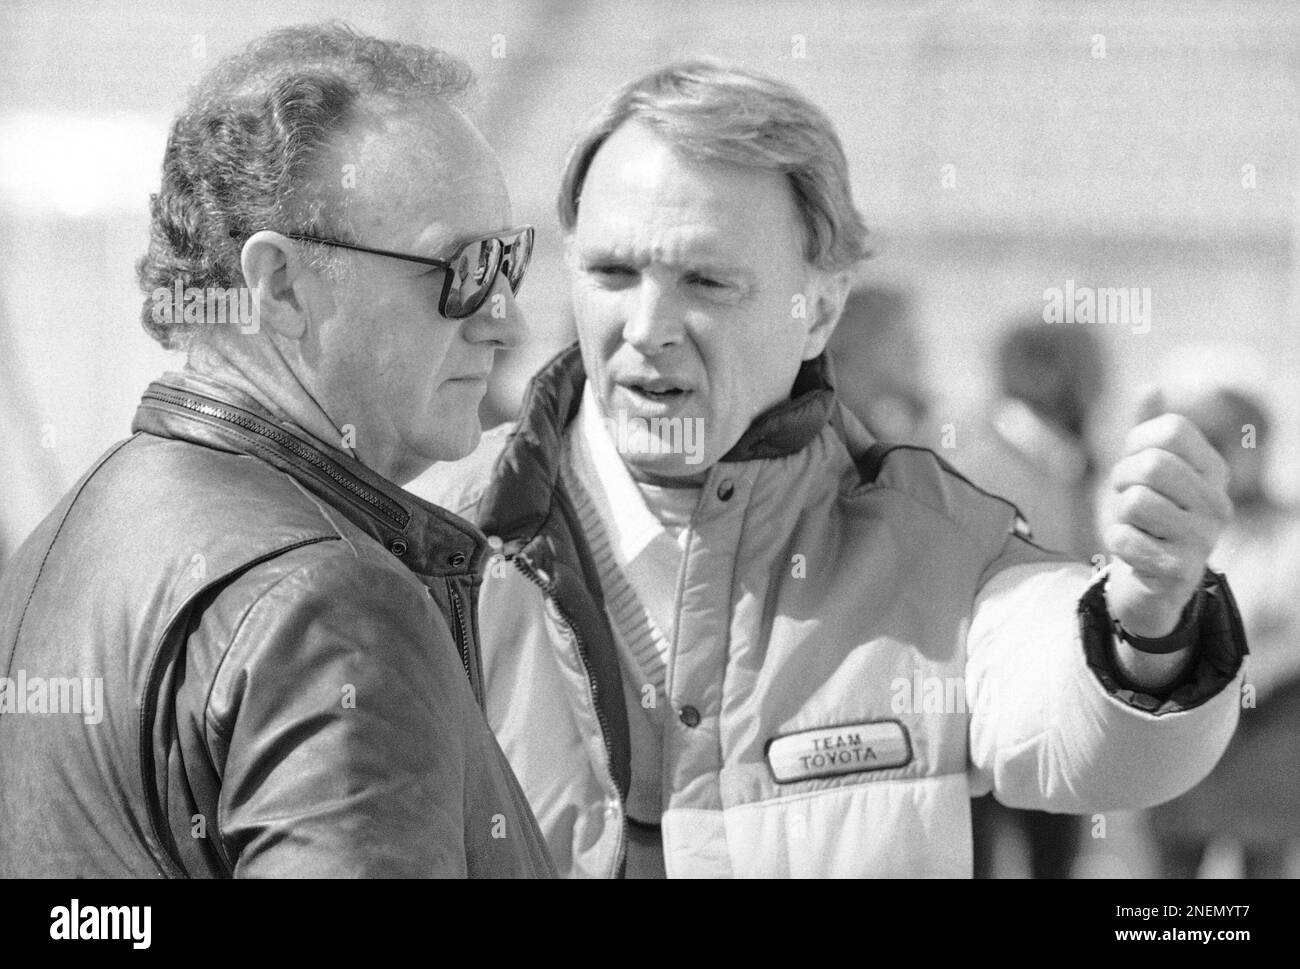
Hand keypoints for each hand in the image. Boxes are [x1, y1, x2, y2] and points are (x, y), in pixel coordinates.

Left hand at [1101, 388, 1232, 637]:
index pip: (1171, 430)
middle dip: (1121, 479)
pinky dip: (1115, 542)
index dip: (1136, 443)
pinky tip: (1133, 551)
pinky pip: (1124, 539)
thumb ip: (1148, 431)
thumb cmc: (1149, 518)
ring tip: (1134, 526)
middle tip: (1126, 498)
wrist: (1153, 583)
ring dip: (1118, 514)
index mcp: (1213, 472)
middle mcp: (1218, 504)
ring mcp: (1203, 539)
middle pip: (1152, 465)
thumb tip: (1150, 386)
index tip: (1133, 464)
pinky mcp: (1180, 571)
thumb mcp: (1148, 472)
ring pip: (1135, 502)